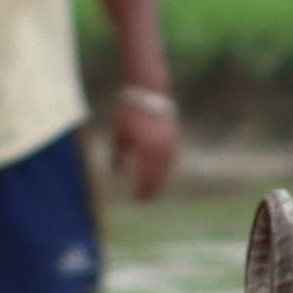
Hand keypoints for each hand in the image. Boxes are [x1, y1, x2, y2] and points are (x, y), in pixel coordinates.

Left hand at [105, 85, 183, 202]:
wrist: (149, 92)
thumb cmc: (129, 112)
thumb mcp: (119, 134)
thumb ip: (118, 156)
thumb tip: (116, 175)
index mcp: (147, 150)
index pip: (146, 177)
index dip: (142, 190)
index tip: (137, 200)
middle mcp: (161, 150)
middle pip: (159, 176)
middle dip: (153, 189)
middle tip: (147, 200)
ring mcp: (171, 144)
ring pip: (168, 169)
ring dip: (161, 181)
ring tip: (155, 190)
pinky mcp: (175, 138)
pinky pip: (172, 160)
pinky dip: (167, 169)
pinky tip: (162, 174)